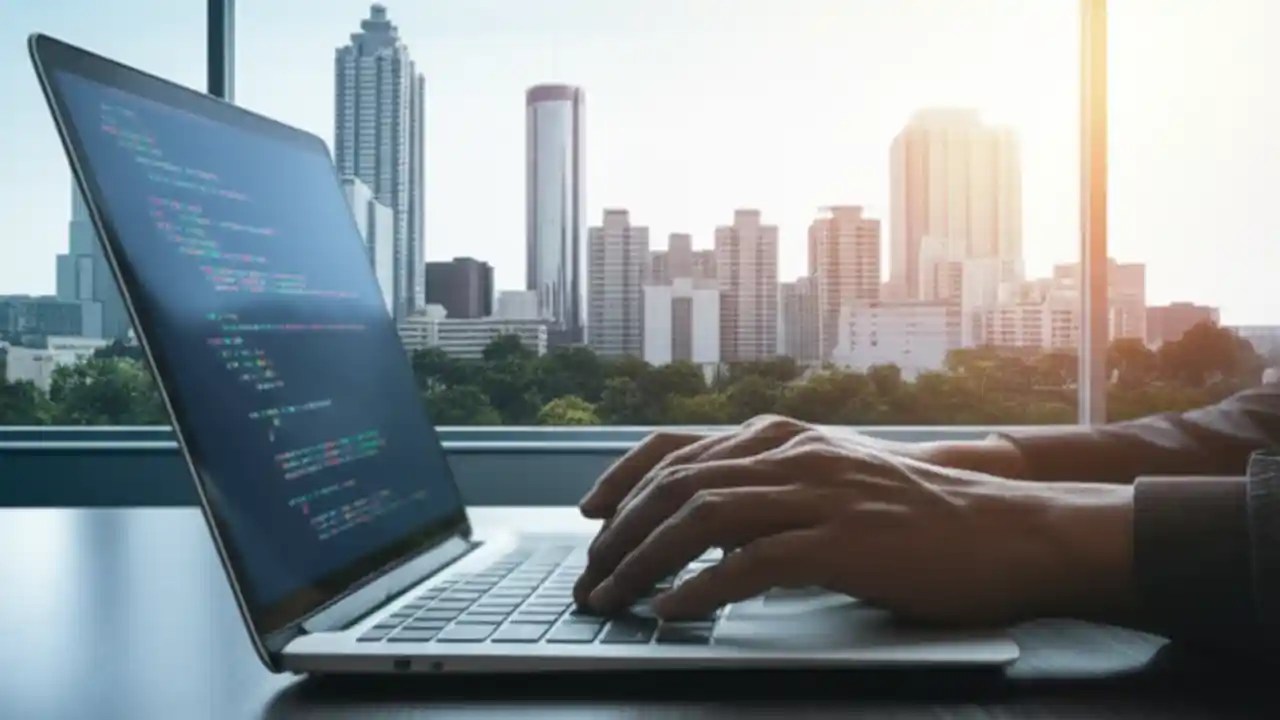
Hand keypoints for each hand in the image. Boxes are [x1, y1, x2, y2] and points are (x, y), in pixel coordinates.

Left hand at [576, 421, 1134, 625]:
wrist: (1009, 530)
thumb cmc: (923, 517)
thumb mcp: (839, 485)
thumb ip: (777, 490)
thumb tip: (711, 523)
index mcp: (789, 441)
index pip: (682, 447)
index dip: (625, 478)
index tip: (591, 513)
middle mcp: (796, 456)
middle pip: (680, 483)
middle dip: (622, 530)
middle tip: (591, 573)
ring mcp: (820, 495)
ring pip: (704, 516)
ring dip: (646, 560)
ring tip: (615, 596)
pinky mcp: (845, 542)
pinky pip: (753, 562)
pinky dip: (702, 587)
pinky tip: (674, 611)